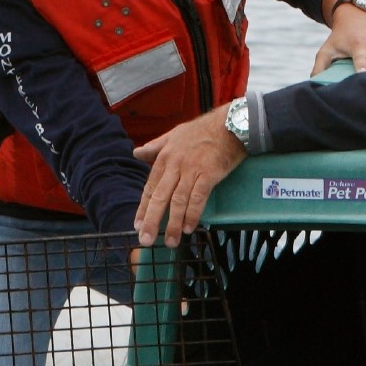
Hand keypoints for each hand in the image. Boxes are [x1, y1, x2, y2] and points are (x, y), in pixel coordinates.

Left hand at [134, 105, 245, 247]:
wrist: (229, 125)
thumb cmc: (202, 130)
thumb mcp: (173, 134)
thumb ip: (154, 147)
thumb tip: (136, 153)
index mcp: (165, 158)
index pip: (150, 188)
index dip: (143, 208)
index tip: (138, 225)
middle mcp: (175, 165)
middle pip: (160, 197)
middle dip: (152, 221)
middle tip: (146, 240)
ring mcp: (191, 170)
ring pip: (178, 201)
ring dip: (173, 224)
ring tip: (170, 241)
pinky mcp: (208, 174)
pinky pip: (198, 198)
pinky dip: (192, 214)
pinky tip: (189, 228)